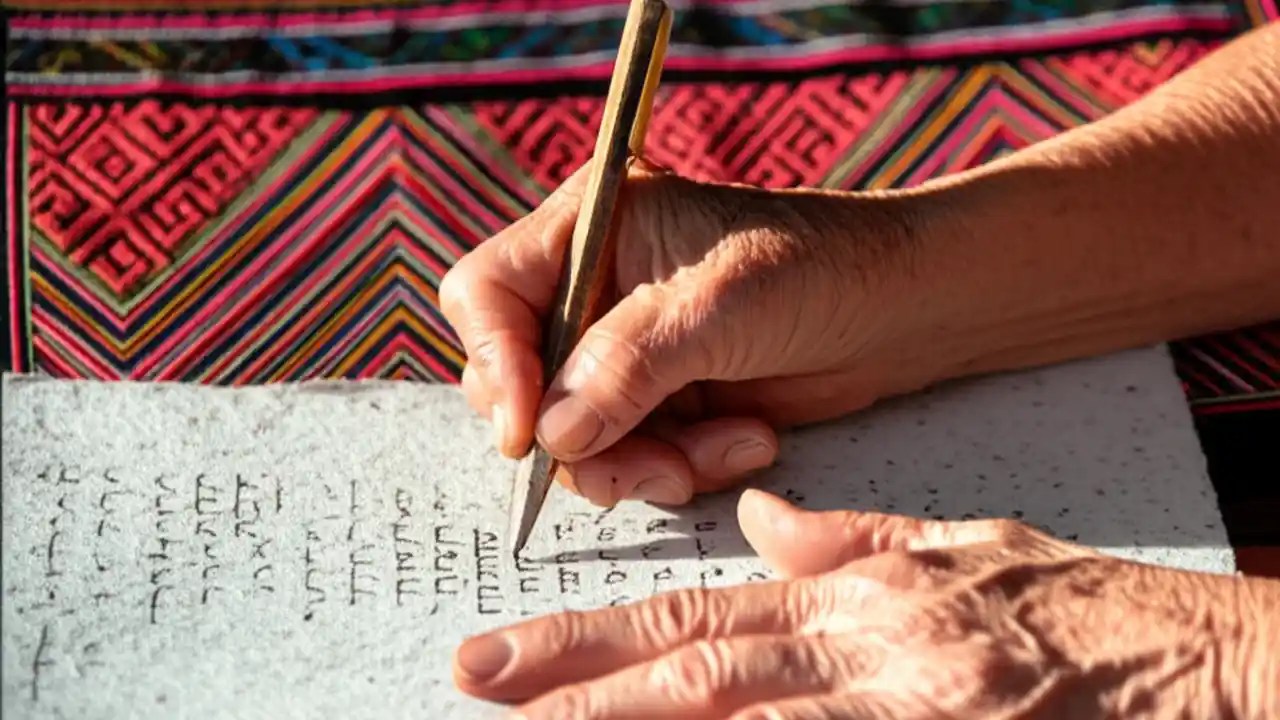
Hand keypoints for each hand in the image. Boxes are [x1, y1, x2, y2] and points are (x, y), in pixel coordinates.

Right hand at [440, 160, 928, 506]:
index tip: (527, 432)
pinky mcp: (656, 400)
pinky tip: (745, 440)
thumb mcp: (718, 308)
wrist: (900, 313)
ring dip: (639, 461)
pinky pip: (628, 456)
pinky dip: (678, 466)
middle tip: (646, 462)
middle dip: (578, 436)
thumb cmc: (819, 271)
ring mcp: (620, 350)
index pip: (486, 293)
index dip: (493, 364)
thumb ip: (626, 366)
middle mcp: (590, 288)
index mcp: (588, 227)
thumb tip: (549, 435)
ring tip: (718, 448)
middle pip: (516, 379)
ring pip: (570, 435)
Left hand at [453, 490, 1276, 718]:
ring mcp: (897, 708)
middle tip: (475, 683)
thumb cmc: (1068, 608)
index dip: (589, 636)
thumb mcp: (953, 546)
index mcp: (852, 594)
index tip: (503, 655)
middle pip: (693, 669)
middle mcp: (859, 650)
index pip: (694, 609)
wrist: (1184, 661)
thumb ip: (843, 540)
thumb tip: (757, 525)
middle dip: (574, 688)